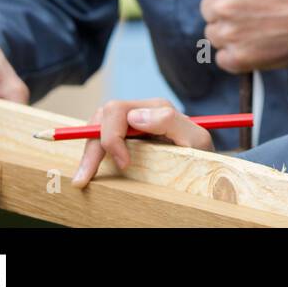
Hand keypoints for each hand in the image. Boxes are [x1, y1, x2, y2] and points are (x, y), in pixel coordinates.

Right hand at [71, 97, 213, 187]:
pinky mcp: (126, 138)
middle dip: (91, 147)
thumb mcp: (195, 139)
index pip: (117, 110)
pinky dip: (91, 154)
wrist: (205, 163)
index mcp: (155, 108)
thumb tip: (135, 117)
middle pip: (102, 117)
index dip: (112, 137)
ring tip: (82, 179)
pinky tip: (88, 171)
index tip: (123, 164)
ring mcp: (131, 124)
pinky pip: (100, 139)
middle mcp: (140, 111)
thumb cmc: (202, 152)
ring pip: (96, 127)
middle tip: (84, 179)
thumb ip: (170, 122)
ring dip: (87, 152)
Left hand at [198, 0, 287, 71]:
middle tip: (252, 9)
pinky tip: (254, 44)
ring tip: (257, 27)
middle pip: (208, 10)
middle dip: (225, 9)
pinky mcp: (238, 58)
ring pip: (214, 34)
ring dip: (230, 32)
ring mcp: (228, 34)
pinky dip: (235, 55)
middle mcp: (221, 5)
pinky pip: (223, 58)